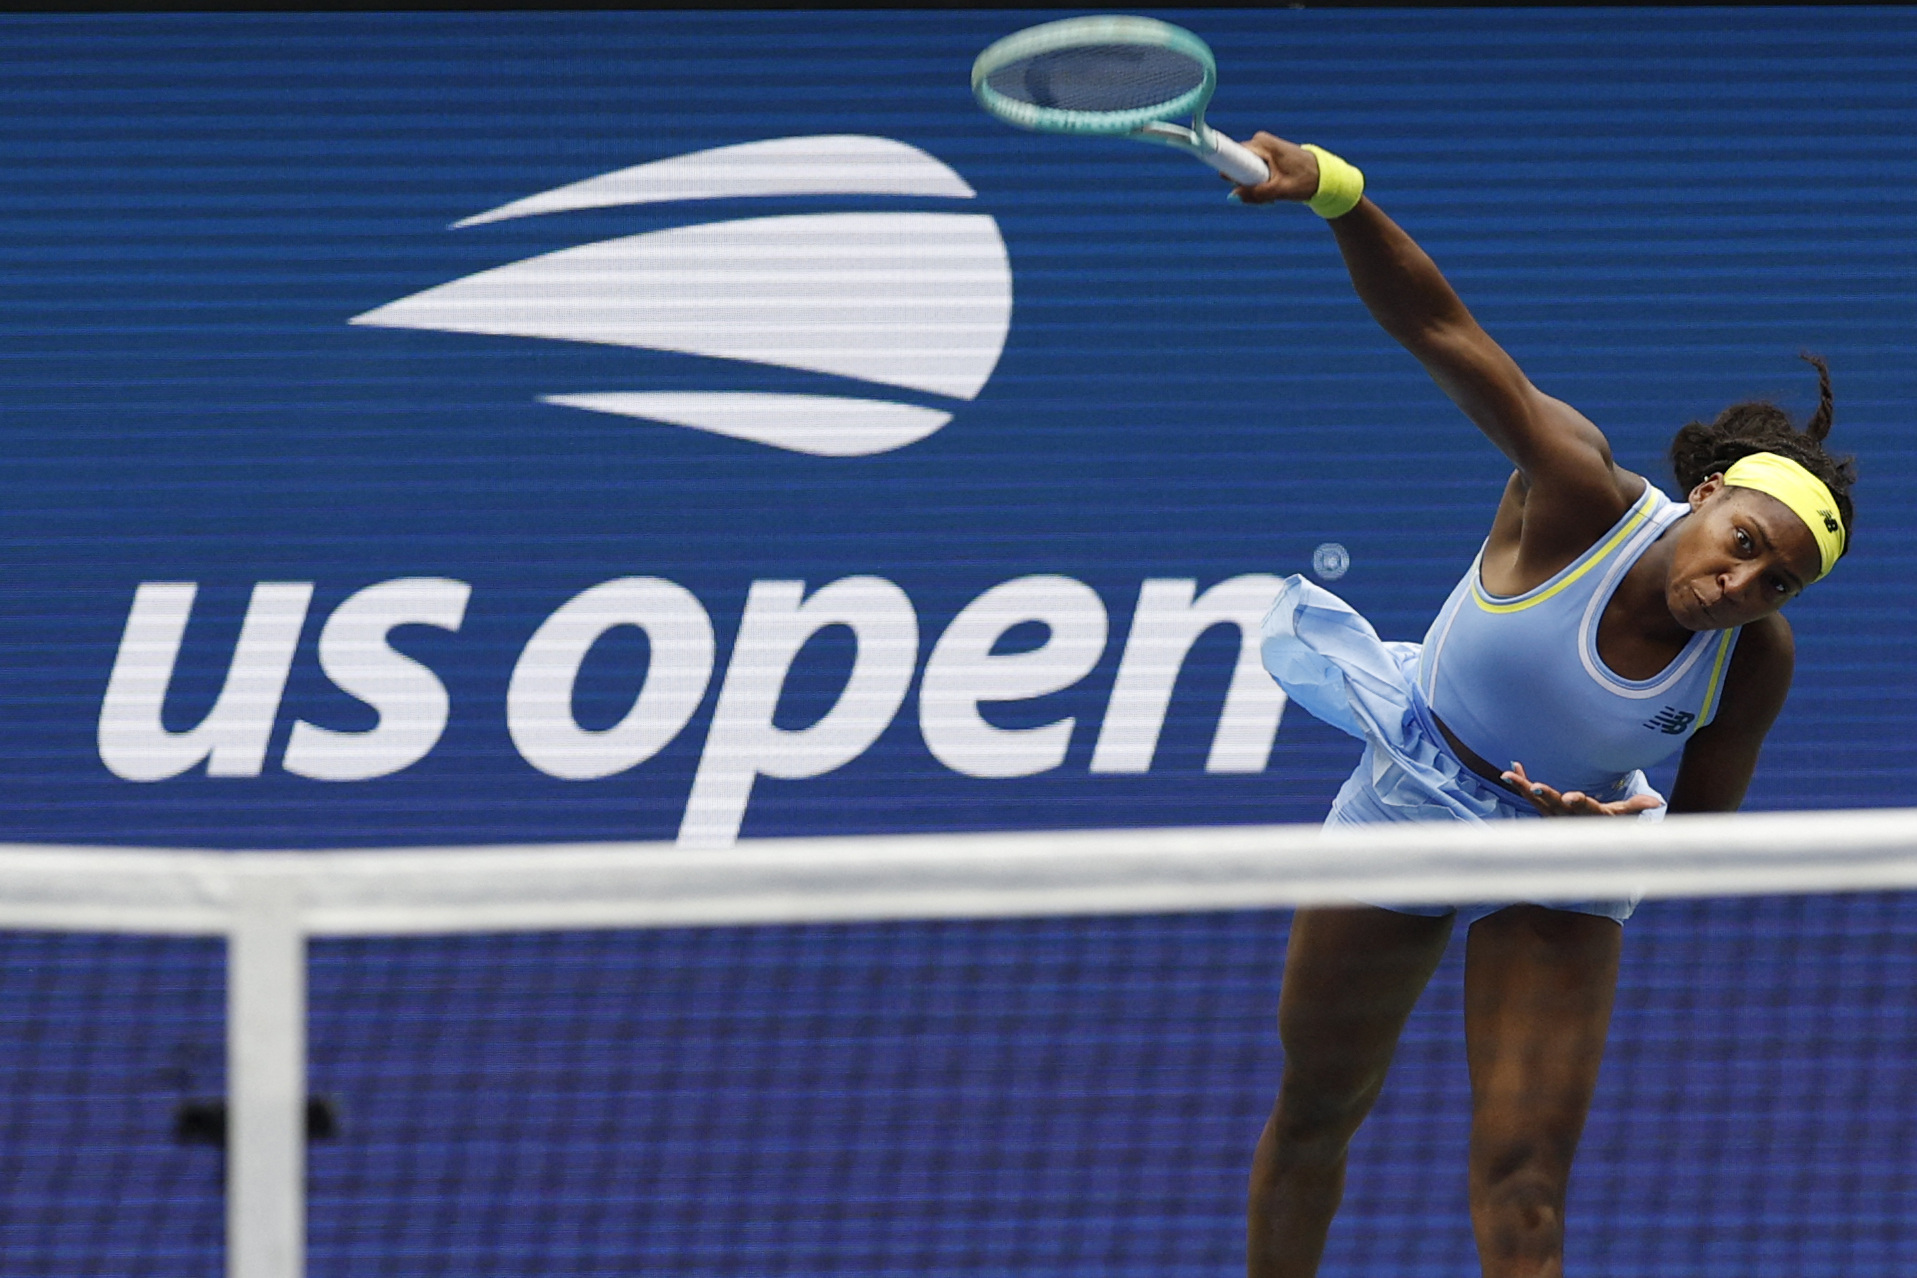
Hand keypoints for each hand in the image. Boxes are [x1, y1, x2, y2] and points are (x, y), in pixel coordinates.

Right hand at [1227, 132, 1323, 204]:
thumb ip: (1256, 194)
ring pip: (1244, 169)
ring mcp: (1263, 146)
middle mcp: (1260, 141)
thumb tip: (1232, 197)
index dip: (1230, 171)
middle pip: (1238, 163)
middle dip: (1244, 182)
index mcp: (1263, 144)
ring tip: (1269, 193)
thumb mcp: (1280, 190)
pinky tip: (1270, 189)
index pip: (1233, 154)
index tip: (1233, 184)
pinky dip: (1258, 182)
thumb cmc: (1305, 180)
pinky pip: (1251, 169)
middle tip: (1260, 195)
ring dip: (1252, 185)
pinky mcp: (1265, 154)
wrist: (1323, 176)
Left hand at [1499, 761, 1664, 817]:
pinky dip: (1521, 782)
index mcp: (1589, 814)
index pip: (1583, 807)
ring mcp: (1553, 815)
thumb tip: (1657, 803)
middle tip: (1533, 786)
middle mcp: (1568, 816)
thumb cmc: (1608, 823)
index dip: (1577, 802)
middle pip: (1555, 805)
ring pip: (1536, 801)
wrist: (1589, 842)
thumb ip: (1636, 807)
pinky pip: (1530, 796)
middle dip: (1544, 795)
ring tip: (1507, 774)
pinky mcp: (1544, 810)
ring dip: (1522, 787)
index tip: (1569, 798)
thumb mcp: (1622, 817)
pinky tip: (1512, 767)